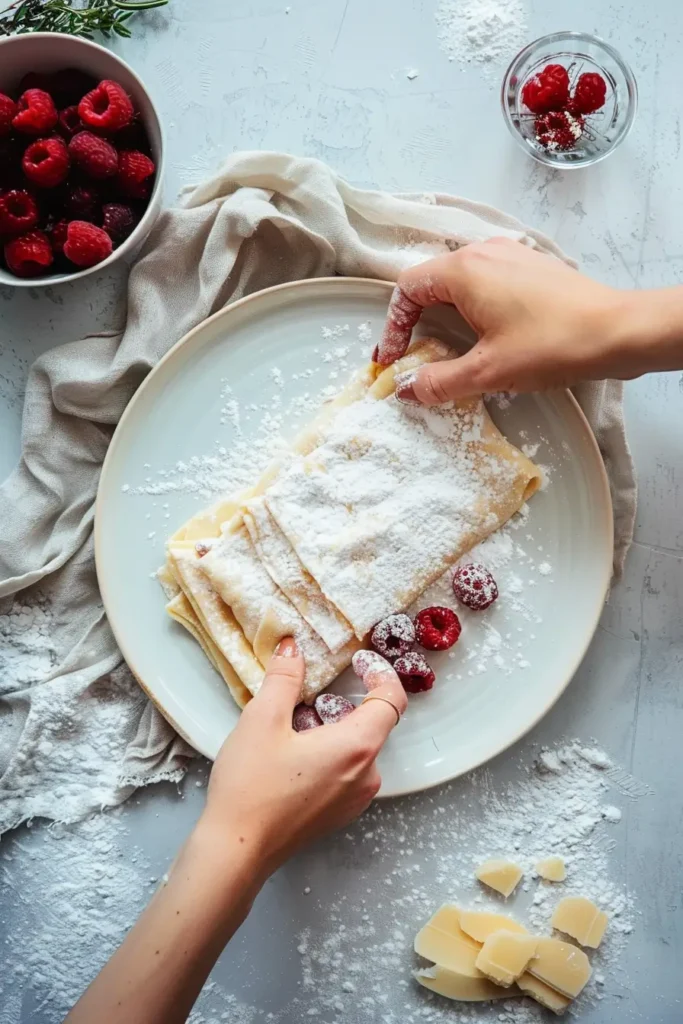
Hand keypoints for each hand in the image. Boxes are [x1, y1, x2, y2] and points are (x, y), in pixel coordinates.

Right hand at [200, 637, 406, 879]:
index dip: (381, 674)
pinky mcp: (339, 815)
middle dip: (344, 702)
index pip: (391, 701)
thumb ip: (284, 678)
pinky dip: (329, 754)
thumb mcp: (263, 719)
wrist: (236, 851)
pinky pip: (346, 772)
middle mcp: (368, 775)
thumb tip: (292, 647)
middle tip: (308, 695)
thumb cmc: (251, 784)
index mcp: (358, 747)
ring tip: (292, 727)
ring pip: (356, 749)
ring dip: (333, 729)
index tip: (359, 661)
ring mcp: (356, 799)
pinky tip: (292, 757)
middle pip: (372, 724)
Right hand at [378, 238, 644, 404]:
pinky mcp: (532, 268)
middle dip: (415, 321)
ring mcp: (511, 256)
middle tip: (411, 355)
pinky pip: (487, 283)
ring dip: (444, 314)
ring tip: (444, 349)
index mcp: (464, 270)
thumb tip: (406, 389)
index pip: (407, 289)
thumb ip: (439, 381)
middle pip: (431, 282)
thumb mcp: (487, 372)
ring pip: (459, 281)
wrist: (617, 331)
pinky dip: (471, 308)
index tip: (393, 359)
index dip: (392, 326)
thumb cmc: (552, 344)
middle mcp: (484, 252)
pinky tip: (483, 336)